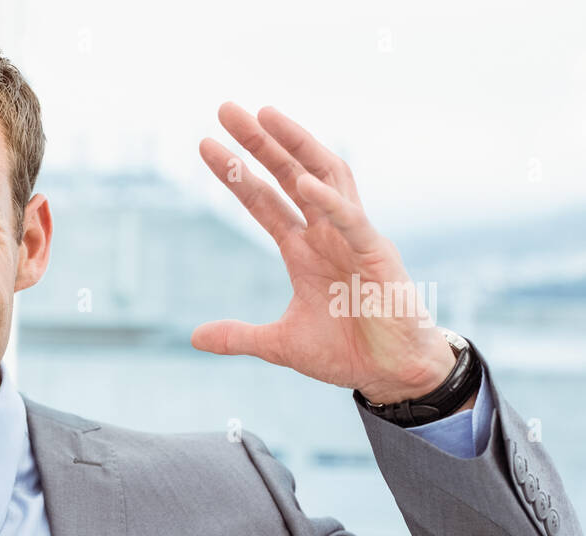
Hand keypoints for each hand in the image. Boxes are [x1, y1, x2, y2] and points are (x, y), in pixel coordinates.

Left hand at [194, 103, 455, 405]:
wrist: (393, 374)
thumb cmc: (347, 352)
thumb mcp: (280, 345)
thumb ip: (238, 336)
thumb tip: (194, 338)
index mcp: (304, 251)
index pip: (264, 201)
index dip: (237, 173)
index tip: (205, 146)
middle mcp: (327, 234)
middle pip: (290, 175)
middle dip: (259, 142)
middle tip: (226, 108)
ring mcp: (353, 239)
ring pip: (325, 178)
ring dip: (296, 146)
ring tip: (266, 116)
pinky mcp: (377, 256)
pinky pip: (353, 220)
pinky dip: (330, 200)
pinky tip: (304, 182)